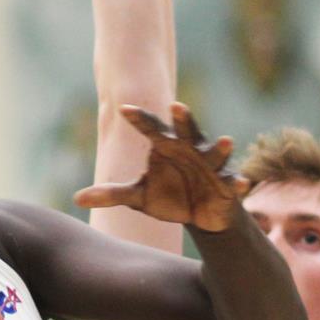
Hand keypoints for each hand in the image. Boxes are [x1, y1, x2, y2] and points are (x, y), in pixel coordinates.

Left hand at [75, 102, 250, 231]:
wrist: (201, 215)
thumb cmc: (169, 197)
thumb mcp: (139, 197)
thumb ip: (112, 193)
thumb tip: (77, 198)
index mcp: (167, 147)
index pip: (151, 129)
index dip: (139, 119)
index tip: (123, 109)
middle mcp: (191, 149)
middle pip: (187, 129)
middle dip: (184, 118)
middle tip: (177, 105)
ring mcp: (212, 165)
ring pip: (216, 153)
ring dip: (220, 147)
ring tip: (225, 141)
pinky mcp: (228, 184)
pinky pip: (233, 182)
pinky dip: (238, 183)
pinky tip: (242, 185)